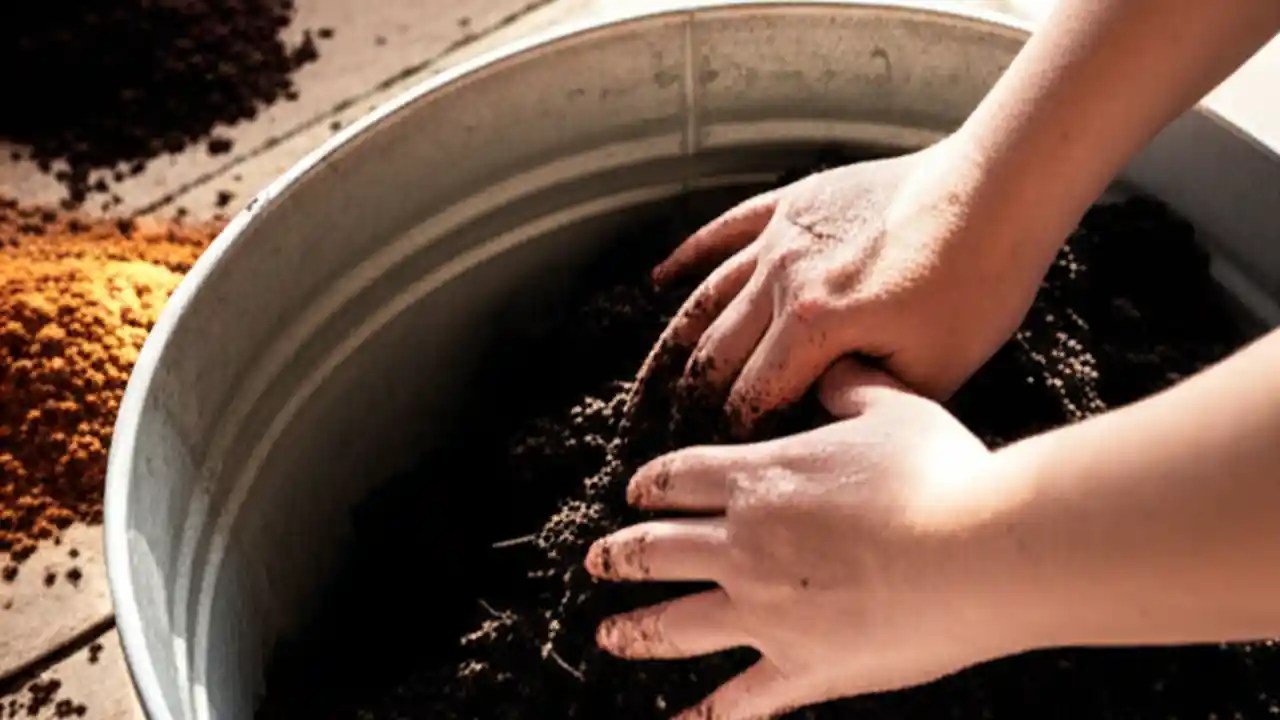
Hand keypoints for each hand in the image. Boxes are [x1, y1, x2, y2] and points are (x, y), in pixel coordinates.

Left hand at [586, 360, 1021, 718]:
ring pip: (674, 622)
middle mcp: (745, 544)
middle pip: (658, 548)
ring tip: (608, 633)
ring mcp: (765, 611)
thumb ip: (850, 389)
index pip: (680, 478)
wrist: (978, 553)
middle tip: (596, 560)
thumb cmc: (940, 476)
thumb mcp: (893, 409)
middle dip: (621, 554)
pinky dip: (701, 717)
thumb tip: (830, 372)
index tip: (634, 492)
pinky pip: (736, 701)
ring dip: (634, 628)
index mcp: (761, 480)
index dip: (650, 484)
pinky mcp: (800, 667)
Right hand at [652, 138, 1060, 433]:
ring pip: (708, 296)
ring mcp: (782, 238)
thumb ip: (865, 402)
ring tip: (655, 375)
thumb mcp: (933, 371)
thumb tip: (816, 412)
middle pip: (717, 351)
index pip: (752, 396)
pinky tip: (660, 280)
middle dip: (696, 398)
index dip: (736, 435)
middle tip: (681, 429)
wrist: (998, 192)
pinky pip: (725, 231)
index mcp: (812, 326)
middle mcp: (780, 280)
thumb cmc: (977, 286)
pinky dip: (689, 256)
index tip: (724, 459)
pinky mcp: (794, 204)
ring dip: (679, 340)